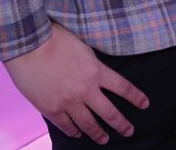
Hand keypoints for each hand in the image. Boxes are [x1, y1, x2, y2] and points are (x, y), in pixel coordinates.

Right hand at [4, 22, 149, 143]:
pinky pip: (67, 126)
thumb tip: (98, 67)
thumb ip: (92, 60)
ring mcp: (69, 102)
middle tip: (129, 131)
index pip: (123, 87)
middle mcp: (86, 89)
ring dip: (99, 133)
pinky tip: (78, 134)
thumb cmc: (55, 37)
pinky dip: (75, 131)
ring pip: (89, 124)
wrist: (30, 45)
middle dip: (122, 124)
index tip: (145, 104)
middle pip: (110, 112)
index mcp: (96, 70)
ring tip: (104, 139)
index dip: (136, 97)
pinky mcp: (52, 109)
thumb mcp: (83, 44)